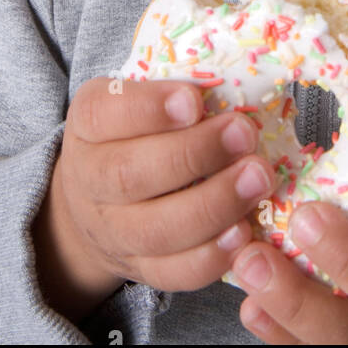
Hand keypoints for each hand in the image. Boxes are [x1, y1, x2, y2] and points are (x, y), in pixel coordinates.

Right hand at [32, 77, 274, 321]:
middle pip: (130, 175)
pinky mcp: (140, 269)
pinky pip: (173, 273)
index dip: (149, 109)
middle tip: (245, 134)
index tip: (195, 100)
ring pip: (157, 229)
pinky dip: (211, 257)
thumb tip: (238, 75)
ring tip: (259, 179)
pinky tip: (244, 232)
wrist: (94, 200)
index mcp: (88, 124)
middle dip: (194, 154)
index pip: (103, 113)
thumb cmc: (132, 133)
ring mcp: (113, 231)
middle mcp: (91, 179)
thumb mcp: (134, 97)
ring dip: (214, 204)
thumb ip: (172, 86)